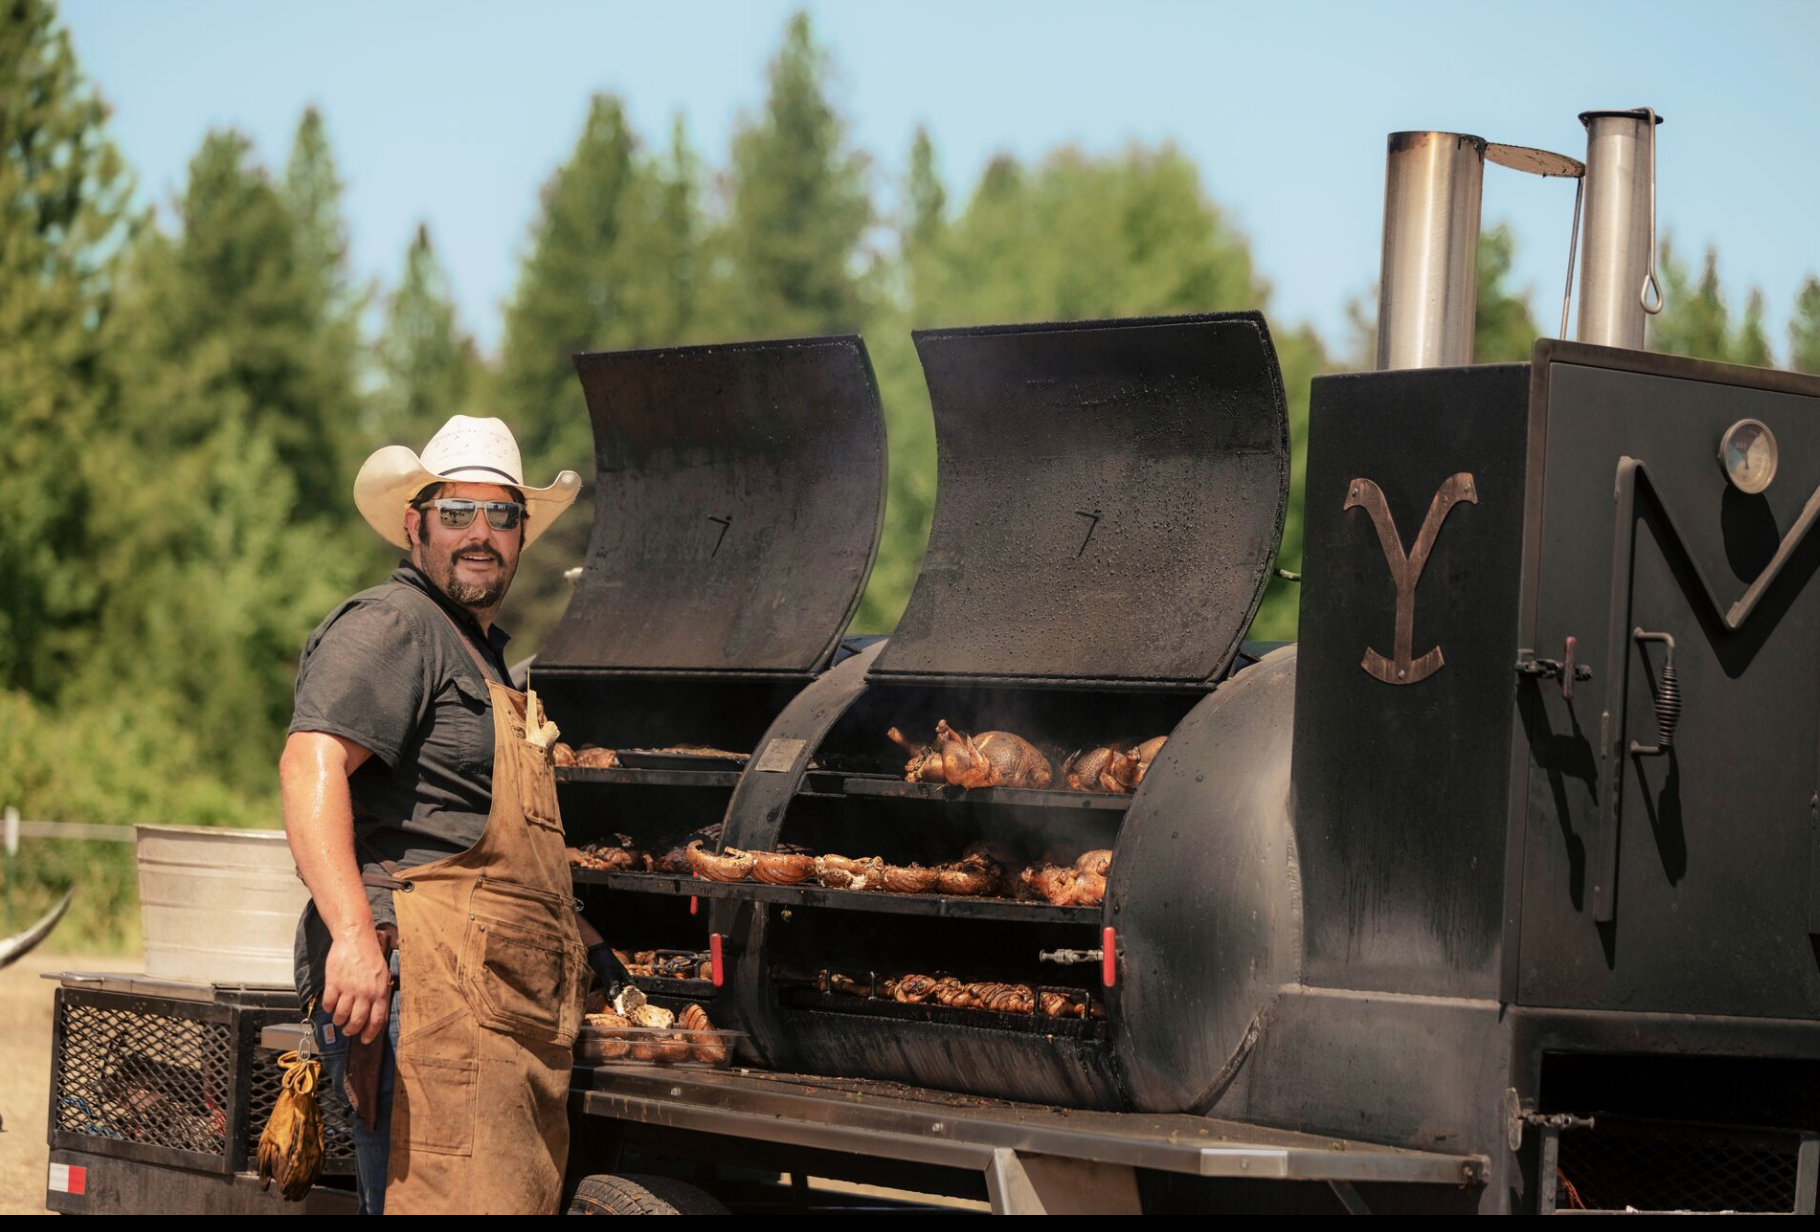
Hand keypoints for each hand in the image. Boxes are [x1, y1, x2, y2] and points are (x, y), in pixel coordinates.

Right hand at [322, 930, 391, 1044]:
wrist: (356, 938)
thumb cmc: (370, 955)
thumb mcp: (382, 975)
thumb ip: (379, 992)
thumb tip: (377, 1010)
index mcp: (379, 992)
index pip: (376, 1019)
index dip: (370, 1033)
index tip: (365, 1039)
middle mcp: (365, 993)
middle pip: (357, 1021)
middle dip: (351, 1030)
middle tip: (348, 1031)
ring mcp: (349, 988)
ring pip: (341, 1015)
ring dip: (339, 1021)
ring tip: (339, 1020)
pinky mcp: (334, 983)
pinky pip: (329, 1003)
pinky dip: (328, 1008)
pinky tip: (330, 1006)